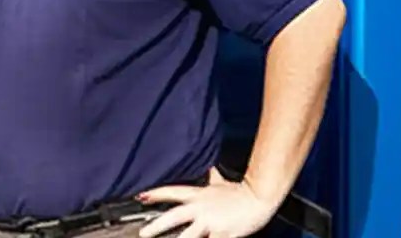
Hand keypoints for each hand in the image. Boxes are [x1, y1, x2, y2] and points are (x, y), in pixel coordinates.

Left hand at [136, 168, 279, 237]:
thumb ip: (212, 178)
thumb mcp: (222, 183)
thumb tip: (209, 169)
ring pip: (189, 235)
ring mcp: (211, 222)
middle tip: (143, 233)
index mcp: (199, 195)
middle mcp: (201, 208)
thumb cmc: (241, 192)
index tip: (141, 197)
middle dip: (157, 226)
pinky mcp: (222, 234)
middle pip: (174, 217)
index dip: (156, 194)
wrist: (259, 197)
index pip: (172, 192)